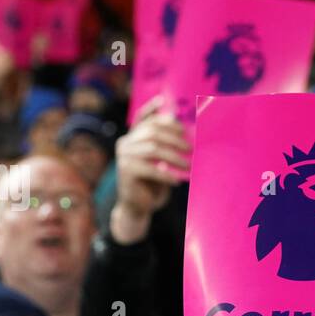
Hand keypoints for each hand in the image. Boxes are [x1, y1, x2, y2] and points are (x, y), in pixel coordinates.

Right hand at [109, 96, 190, 243]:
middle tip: (191, 148)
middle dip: (175, 138)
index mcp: (132, 137)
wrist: (138, 207)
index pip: (143, 118)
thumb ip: (165, 145)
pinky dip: (166, 174)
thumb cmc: (153, 183)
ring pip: (153, 148)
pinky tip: (176, 181)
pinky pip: (150, 168)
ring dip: (175, 157)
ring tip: (188, 166)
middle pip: (153, 131)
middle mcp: (125, 143)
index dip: (155, 109)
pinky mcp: (126, 170)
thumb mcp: (160, 161)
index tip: (171, 108)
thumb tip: (185, 130)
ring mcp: (124, 156)